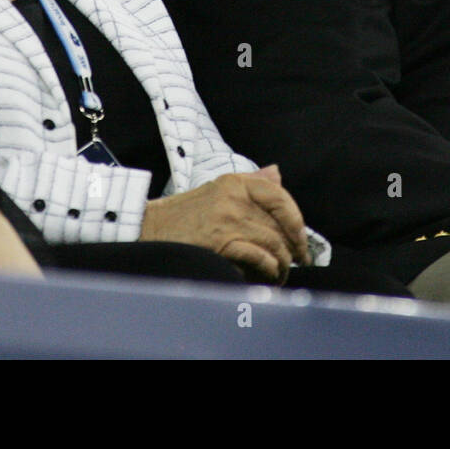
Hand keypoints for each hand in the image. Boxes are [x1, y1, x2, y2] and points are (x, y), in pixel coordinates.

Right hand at [139, 165, 311, 282]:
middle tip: (295, 262)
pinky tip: (268, 275)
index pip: (279, 195)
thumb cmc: (186, 213)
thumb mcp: (218, 189)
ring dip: (283, 263)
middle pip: (279, 224)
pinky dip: (269, 269)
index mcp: (237, 182)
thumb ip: (250, 181)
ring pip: (273, 242)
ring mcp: (228, 221)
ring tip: (281, 274)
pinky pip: (259, 257)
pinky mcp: (220, 243)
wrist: (149, 228)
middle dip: (292, 248)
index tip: (300, 239)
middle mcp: (235, 198)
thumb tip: (278, 173)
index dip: (296, 220)